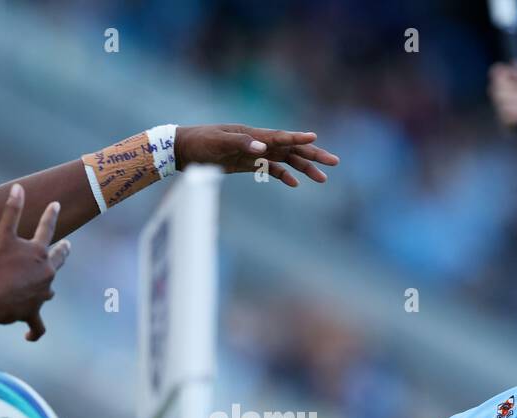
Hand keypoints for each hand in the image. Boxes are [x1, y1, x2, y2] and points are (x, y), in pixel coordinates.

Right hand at [0, 185, 70, 341]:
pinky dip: (33, 332)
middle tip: (67, 247)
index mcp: (38, 253)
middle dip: (62, 252)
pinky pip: (36, 326)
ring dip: (46, 288)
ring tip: (46, 288)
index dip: (50, 215)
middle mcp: (45, 274)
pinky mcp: (31, 313)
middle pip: (58, 260)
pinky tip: (29, 337)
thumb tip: (18, 187)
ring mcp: (40, 295)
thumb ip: (11, 210)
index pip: (47, 229)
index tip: (57, 205)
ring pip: (48, 291)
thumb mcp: (1, 235)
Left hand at [173, 124, 338, 186]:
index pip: (281, 137)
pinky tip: (294, 184)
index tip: (316, 138)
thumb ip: (240, 143)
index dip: (299, 138)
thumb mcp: (217, 142)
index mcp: (253, 134)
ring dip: (304, 168)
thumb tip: (263, 148)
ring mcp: (254, 152)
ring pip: (286, 160)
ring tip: (323, 179)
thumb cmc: (198, 142)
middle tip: (334, 162)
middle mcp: (258, 142)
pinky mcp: (247, 163)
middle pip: (291, 149)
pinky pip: (271, 169)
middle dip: (313, 155)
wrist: (182, 148)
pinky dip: (283, 175)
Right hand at [487, 61, 516, 149]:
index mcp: (514, 96)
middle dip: (506, 86)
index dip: (498, 75)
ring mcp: (506, 118)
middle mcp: (507, 107)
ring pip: (500, 102)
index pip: (499, 83)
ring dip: (516, 100)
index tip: (498, 68)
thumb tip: (513, 63)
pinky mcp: (508, 129)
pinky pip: (505, 115)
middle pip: (497, 91)